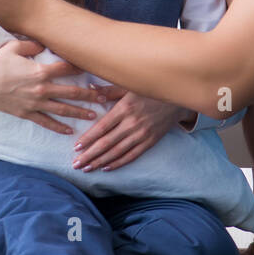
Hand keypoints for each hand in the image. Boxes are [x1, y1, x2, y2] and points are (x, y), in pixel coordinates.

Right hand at [0, 39, 104, 133]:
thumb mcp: (14, 46)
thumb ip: (33, 44)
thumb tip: (45, 43)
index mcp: (40, 71)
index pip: (67, 69)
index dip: (82, 68)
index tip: (95, 69)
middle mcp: (41, 89)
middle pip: (72, 92)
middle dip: (90, 94)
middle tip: (104, 97)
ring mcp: (35, 103)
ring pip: (63, 109)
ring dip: (80, 112)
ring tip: (95, 115)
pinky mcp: (27, 114)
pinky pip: (46, 122)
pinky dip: (58, 128)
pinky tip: (70, 131)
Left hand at [69, 87, 188, 171]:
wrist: (178, 99)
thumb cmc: (150, 90)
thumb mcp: (129, 86)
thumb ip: (109, 90)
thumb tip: (89, 88)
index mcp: (125, 108)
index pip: (102, 127)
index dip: (88, 138)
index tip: (76, 147)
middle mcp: (132, 123)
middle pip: (106, 143)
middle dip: (89, 155)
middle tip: (75, 164)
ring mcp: (142, 134)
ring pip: (117, 152)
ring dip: (100, 162)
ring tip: (86, 168)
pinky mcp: (150, 142)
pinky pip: (132, 155)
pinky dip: (118, 163)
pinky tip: (106, 168)